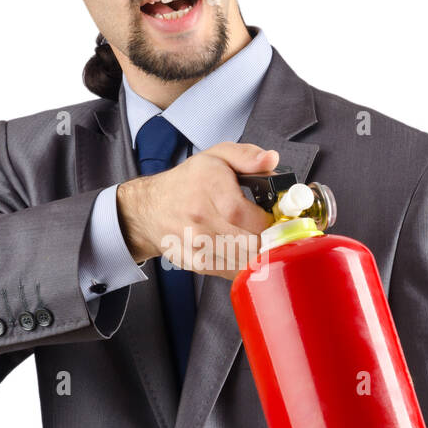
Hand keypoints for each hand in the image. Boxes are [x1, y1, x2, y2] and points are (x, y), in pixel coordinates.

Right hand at [117, 142, 279, 280]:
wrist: (150, 210)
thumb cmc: (188, 182)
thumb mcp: (217, 156)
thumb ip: (248, 156)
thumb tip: (271, 159)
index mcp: (208, 186)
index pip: (243, 214)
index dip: (267, 220)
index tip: (276, 218)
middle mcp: (199, 217)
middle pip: (248, 241)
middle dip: (269, 238)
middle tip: (274, 229)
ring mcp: (197, 243)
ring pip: (243, 259)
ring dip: (259, 252)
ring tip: (258, 237)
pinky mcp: (197, 263)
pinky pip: (232, 271)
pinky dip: (244, 263)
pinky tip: (242, 248)